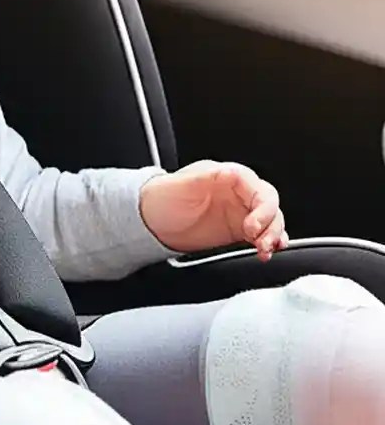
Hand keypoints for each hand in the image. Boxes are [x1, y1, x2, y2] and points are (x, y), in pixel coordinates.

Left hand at [140, 160, 287, 259]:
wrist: (151, 221)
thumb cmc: (163, 197)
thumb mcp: (183, 184)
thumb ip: (207, 178)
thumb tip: (232, 172)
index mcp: (230, 177)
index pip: (259, 190)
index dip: (263, 209)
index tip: (252, 227)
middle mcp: (239, 193)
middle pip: (270, 206)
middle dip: (271, 225)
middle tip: (261, 242)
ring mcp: (241, 212)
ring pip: (271, 222)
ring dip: (273, 236)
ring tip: (264, 251)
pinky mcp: (238, 230)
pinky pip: (262, 235)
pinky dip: (269, 243)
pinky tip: (268, 252)